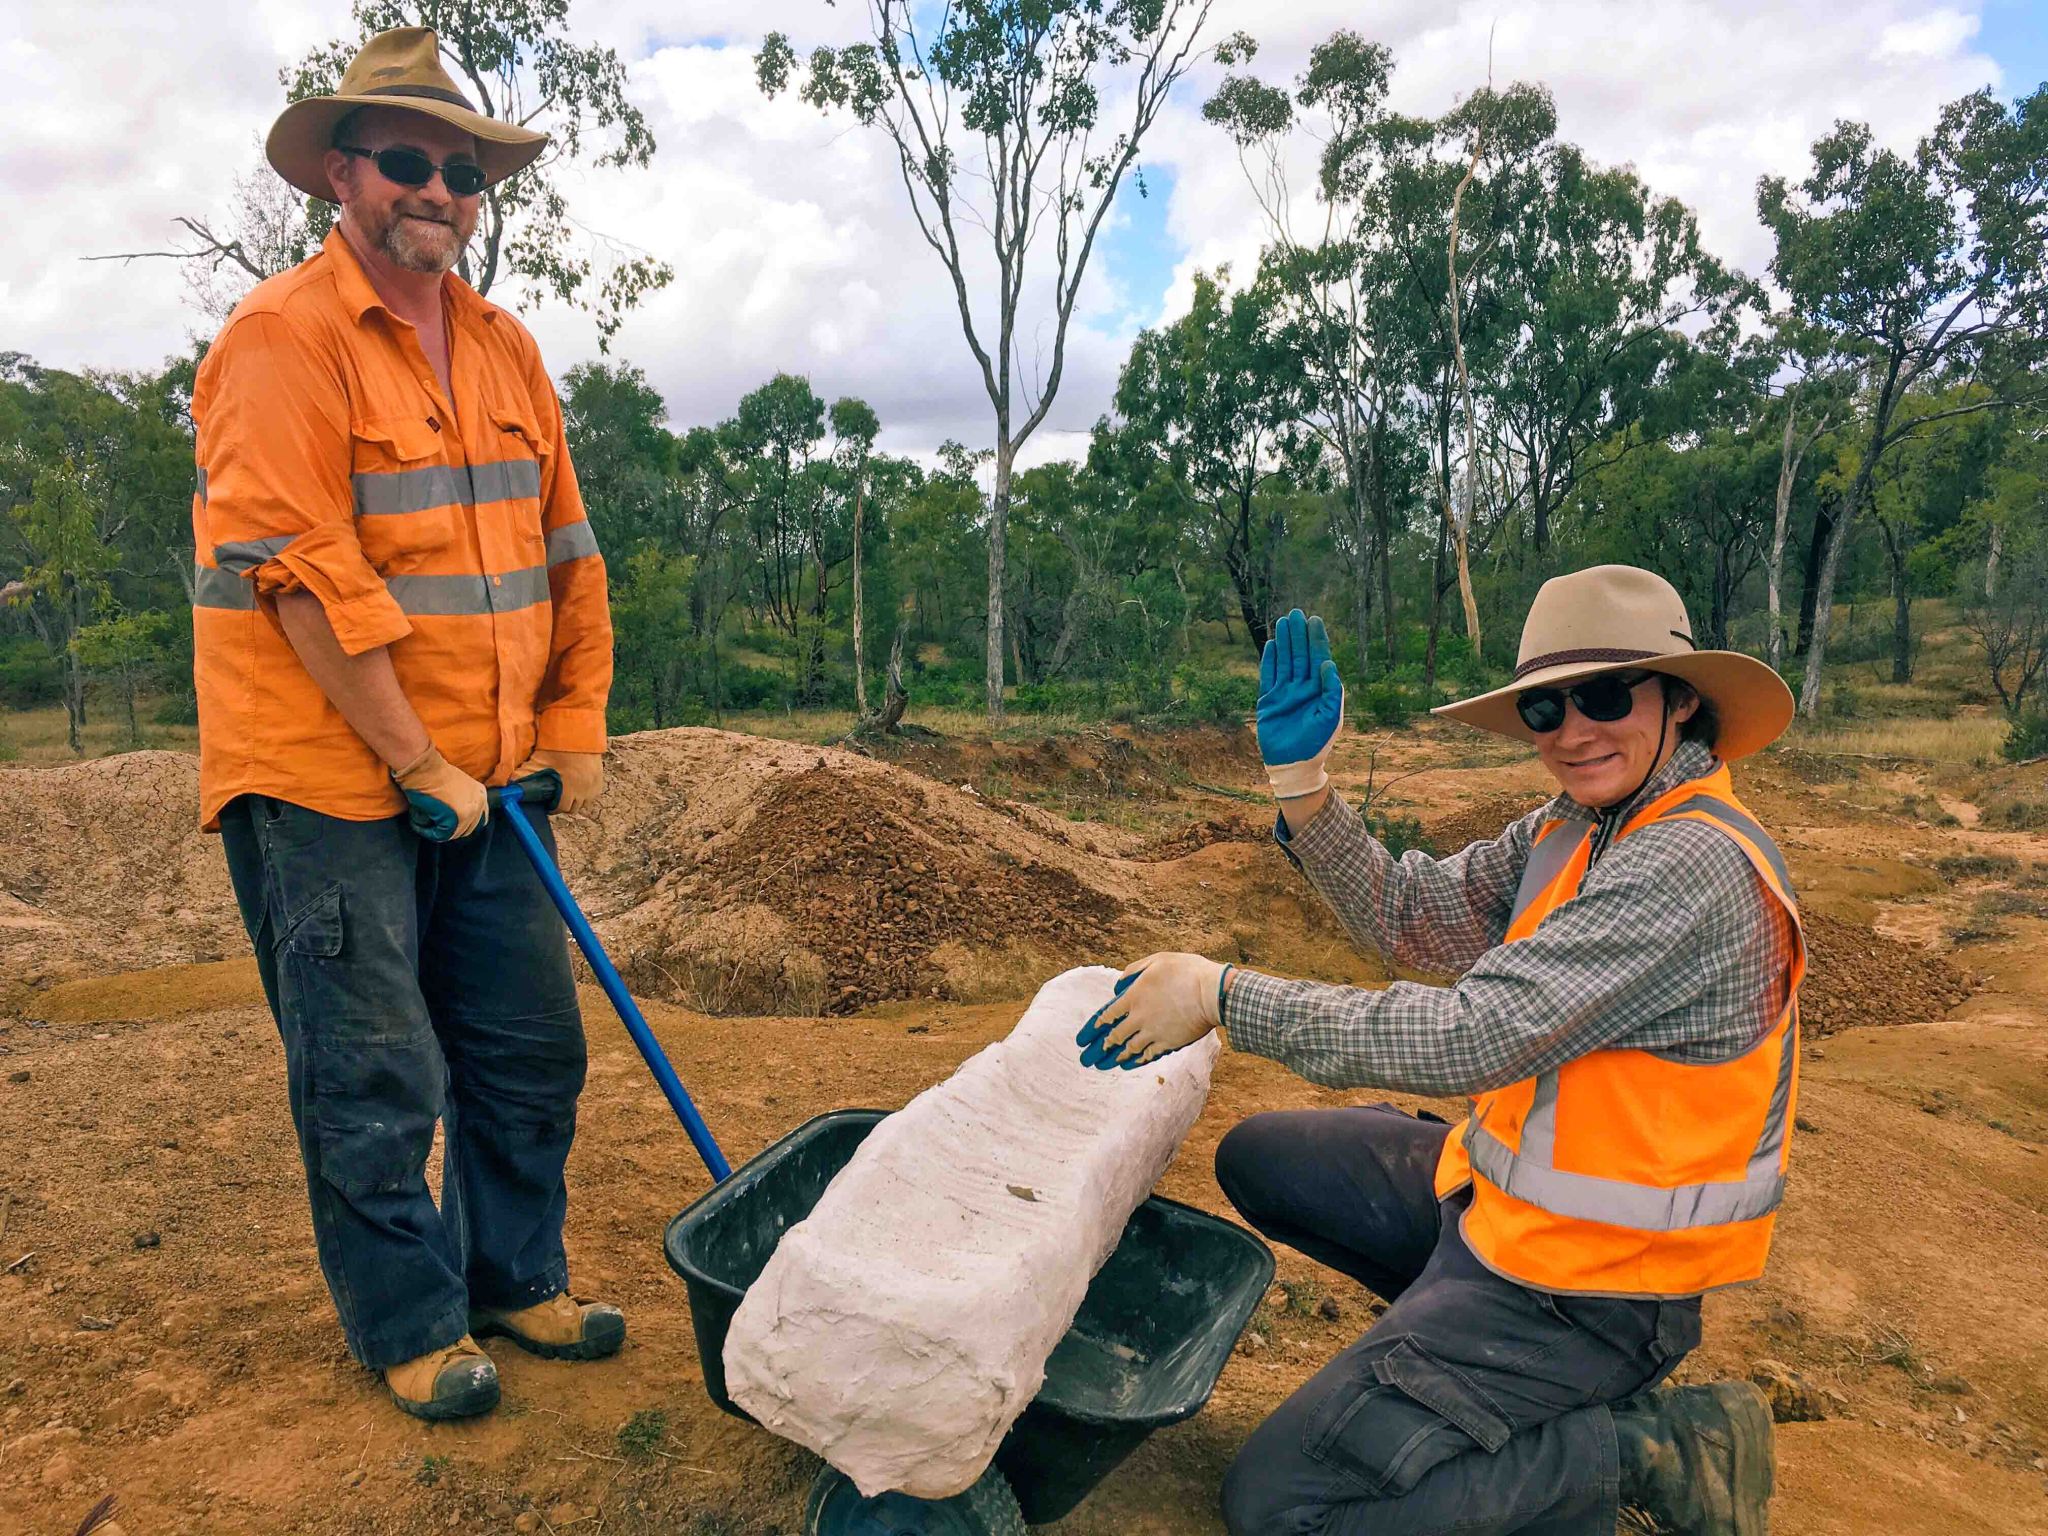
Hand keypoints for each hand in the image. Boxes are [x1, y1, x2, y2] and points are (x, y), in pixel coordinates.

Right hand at [392, 744, 488, 840]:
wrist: (423, 768)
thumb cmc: (433, 773)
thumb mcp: (457, 785)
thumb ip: (462, 800)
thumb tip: (454, 817)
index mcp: (481, 794)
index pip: (478, 819)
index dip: (461, 824)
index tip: (445, 823)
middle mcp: (479, 804)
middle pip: (466, 829)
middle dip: (449, 829)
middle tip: (432, 824)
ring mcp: (470, 812)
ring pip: (453, 834)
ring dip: (436, 830)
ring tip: (422, 820)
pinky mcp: (456, 819)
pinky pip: (440, 835)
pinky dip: (427, 831)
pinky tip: (417, 822)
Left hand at [513, 747, 605, 814]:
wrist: (577, 731)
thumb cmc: (557, 746)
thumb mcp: (538, 760)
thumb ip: (522, 774)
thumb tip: (506, 784)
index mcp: (570, 788)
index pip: (561, 808)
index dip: (551, 807)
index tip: (546, 802)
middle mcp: (585, 789)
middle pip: (573, 808)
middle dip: (563, 804)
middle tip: (554, 797)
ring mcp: (594, 784)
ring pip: (584, 802)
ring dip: (575, 800)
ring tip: (565, 792)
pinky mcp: (600, 779)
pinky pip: (592, 794)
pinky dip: (585, 793)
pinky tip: (576, 786)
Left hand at [1075, 953, 1230, 1070]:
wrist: (1212, 992)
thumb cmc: (1186, 971)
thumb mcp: (1157, 961)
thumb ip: (1133, 971)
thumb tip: (1117, 986)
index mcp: (1134, 996)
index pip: (1107, 1015)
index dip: (1093, 1028)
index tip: (1084, 1038)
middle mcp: (1140, 1017)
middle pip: (1114, 1036)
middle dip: (1099, 1048)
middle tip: (1087, 1058)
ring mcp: (1154, 1032)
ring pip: (1129, 1048)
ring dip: (1116, 1056)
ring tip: (1104, 1064)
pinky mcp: (1169, 1043)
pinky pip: (1149, 1054)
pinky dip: (1137, 1059)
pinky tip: (1131, 1062)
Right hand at [1258, 610, 1343, 799]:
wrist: (1293, 763)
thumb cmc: (1316, 742)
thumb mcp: (1330, 716)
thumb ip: (1332, 690)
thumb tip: (1328, 663)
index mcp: (1320, 690)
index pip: (1318, 658)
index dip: (1316, 640)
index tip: (1314, 620)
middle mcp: (1303, 688)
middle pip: (1300, 655)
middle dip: (1299, 634)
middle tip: (1297, 613)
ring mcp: (1285, 692)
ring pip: (1285, 661)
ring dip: (1284, 642)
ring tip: (1283, 621)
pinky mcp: (1269, 699)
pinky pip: (1268, 675)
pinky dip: (1269, 660)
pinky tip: (1271, 645)